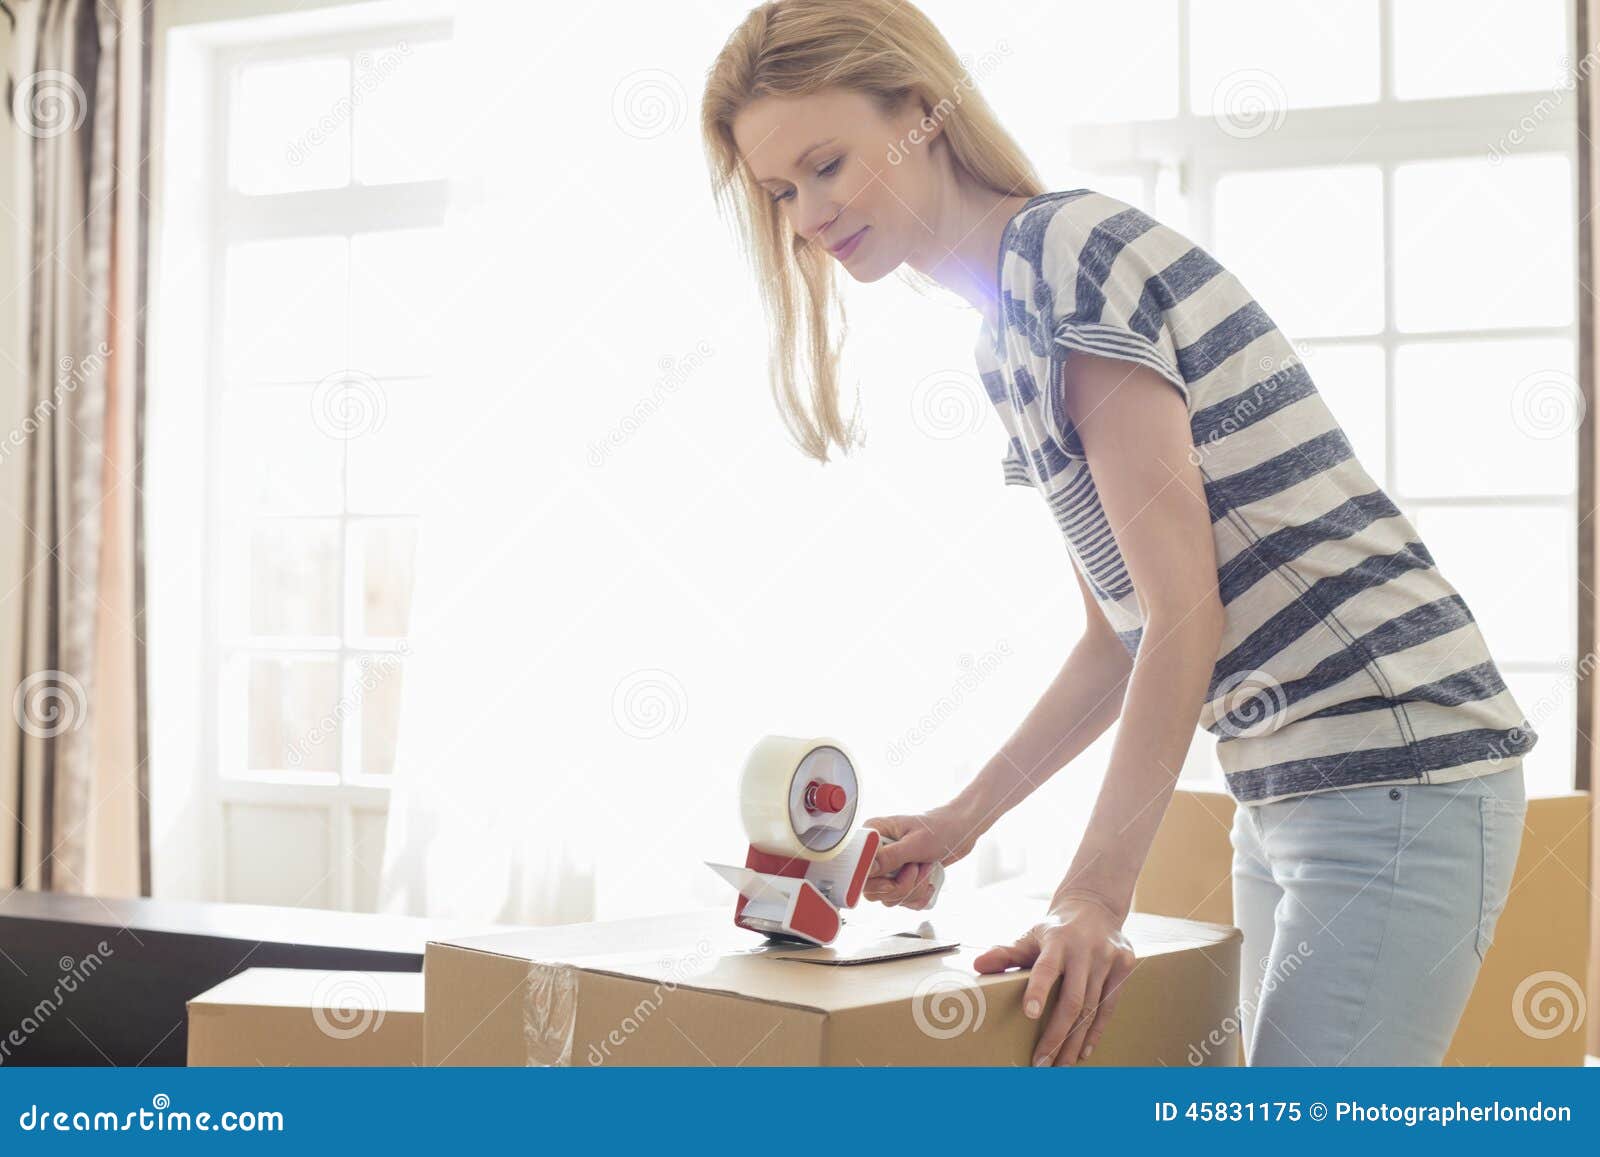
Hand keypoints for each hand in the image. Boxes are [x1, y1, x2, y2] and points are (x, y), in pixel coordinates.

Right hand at [861, 799, 984, 908]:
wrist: (960, 832)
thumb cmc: (941, 829)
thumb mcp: (916, 842)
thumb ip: (890, 856)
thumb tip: (866, 868)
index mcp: (873, 835)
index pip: (856, 866)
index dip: (871, 878)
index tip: (889, 879)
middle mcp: (877, 853)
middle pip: (871, 888)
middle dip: (899, 886)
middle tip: (915, 870)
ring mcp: (888, 868)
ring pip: (888, 897)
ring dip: (913, 890)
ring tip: (926, 869)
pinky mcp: (899, 880)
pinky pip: (902, 901)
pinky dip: (918, 897)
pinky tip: (928, 881)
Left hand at [972, 895, 1135, 1065]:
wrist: (1095, 906)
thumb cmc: (1056, 929)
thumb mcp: (1031, 935)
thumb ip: (1007, 953)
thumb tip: (978, 965)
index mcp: (1057, 940)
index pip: (1046, 967)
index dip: (1038, 990)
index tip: (1029, 1014)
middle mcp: (1085, 949)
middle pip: (1072, 999)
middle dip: (1057, 1035)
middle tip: (1041, 1063)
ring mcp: (1108, 958)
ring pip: (1092, 1008)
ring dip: (1075, 1041)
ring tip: (1060, 1066)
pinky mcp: (1125, 966)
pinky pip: (1110, 1006)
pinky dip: (1095, 1032)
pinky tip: (1082, 1051)